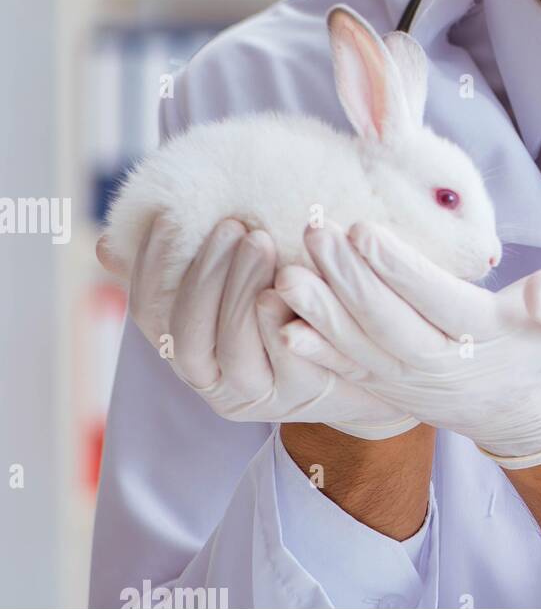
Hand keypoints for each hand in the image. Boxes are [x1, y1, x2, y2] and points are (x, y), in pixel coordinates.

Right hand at [121, 213, 422, 439]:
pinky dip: (283, 320)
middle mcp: (215, 381)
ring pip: (235, 346)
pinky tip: (290, 282)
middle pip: (190, 334)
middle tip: (233, 224)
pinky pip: (288, 358)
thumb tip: (106, 246)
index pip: (151, 314)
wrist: (364, 358)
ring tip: (262, 239)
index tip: (170, 216)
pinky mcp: (305, 390)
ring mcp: (259, 392)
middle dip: (206, 274)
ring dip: (242, 289)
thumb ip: (184, 265)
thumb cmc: (288, 310)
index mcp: (189, 350)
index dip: (152, 267)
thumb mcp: (235, 285)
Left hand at [274, 219, 540, 467]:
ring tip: (288, 274)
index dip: (401, 271)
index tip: (364, 230)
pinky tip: (283, 329)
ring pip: (363, 351)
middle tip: (316, 233)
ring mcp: (414, 385)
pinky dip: (318, 356)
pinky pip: (351, 375)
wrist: (533, 404)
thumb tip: (536, 294)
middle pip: (390, 326)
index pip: (441, 304)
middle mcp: (447, 369)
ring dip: (322, 313)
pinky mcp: (392, 391)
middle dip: (349, 280)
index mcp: (494, 340)